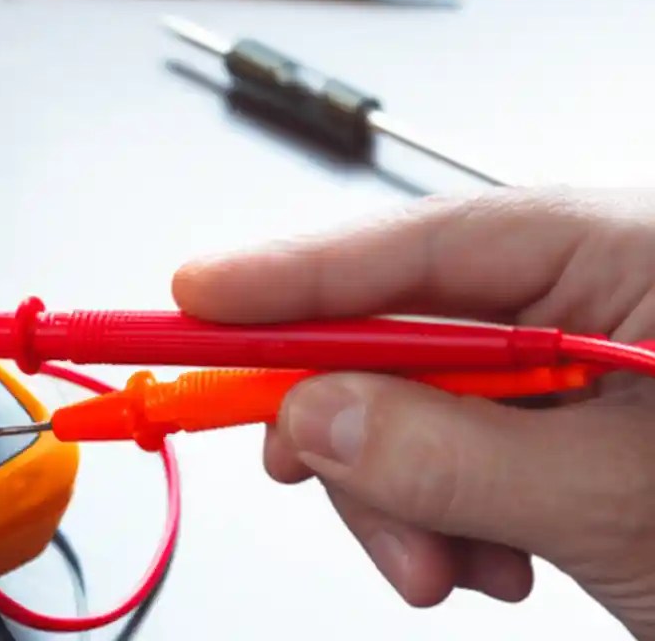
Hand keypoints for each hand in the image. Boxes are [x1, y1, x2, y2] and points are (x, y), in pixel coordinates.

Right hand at [172, 189, 654, 636]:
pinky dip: (443, 516)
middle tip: (301, 472)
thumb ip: (454, 454)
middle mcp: (598, 298)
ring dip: (400, 495)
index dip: (303, 270)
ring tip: (443, 567)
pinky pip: (457, 454)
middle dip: (354, 426)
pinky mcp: (567, 429)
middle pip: (408, 330)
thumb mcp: (616, 501)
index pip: (433, 243)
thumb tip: (318, 418)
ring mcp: (584, 366)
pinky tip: (488, 561)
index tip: (199, 295)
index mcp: (632, 256)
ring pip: (419, 406)